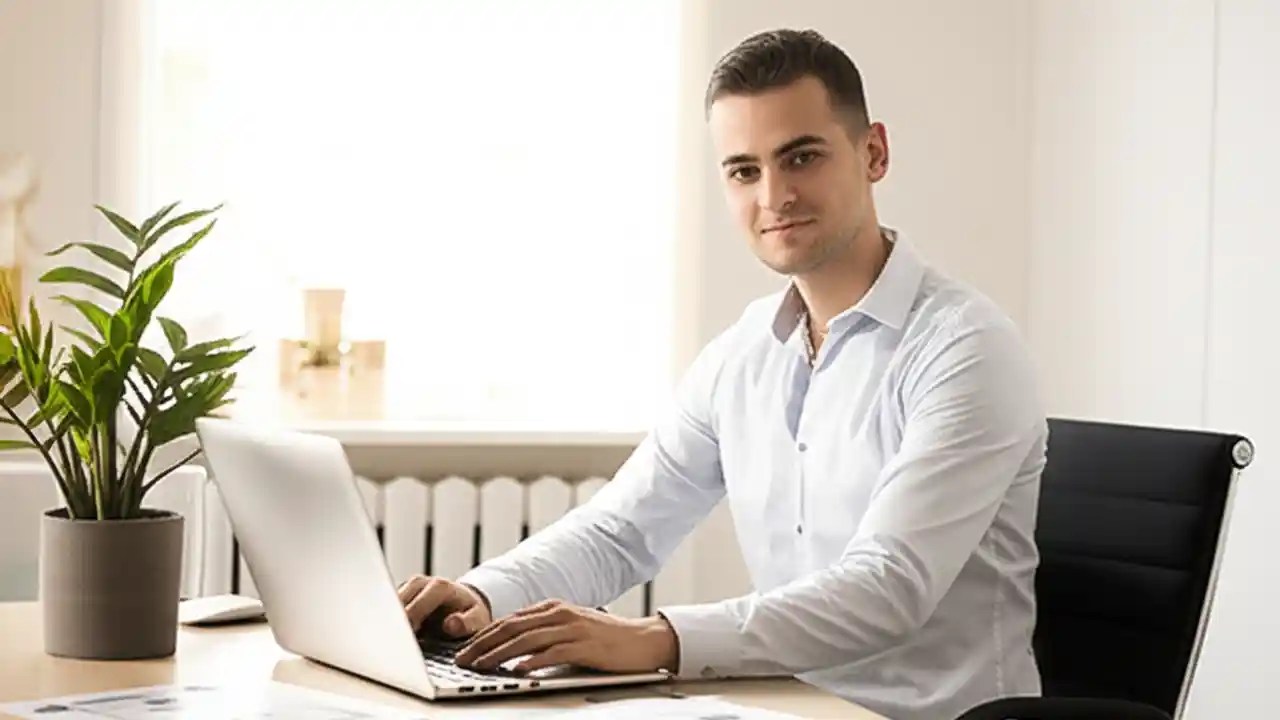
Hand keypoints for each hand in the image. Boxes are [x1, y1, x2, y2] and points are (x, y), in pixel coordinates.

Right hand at [397, 575, 492, 638]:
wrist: (465, 603)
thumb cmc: (471, 613)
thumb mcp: (478, 619)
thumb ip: (467, 623)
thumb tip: (451, 625)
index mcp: (441, 587)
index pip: (420, 601)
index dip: (411, 619)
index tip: (406, 637)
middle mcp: (422, 583)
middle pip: (399, 601)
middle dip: (395, 623)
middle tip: (392, 645)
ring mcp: (408, 588)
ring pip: (389, 605)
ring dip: (388, 623)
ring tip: (389, 644)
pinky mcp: (400, 596)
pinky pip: (388, 609)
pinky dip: (388, 623)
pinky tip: (388, 638)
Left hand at [454, 599, 678, 674]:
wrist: (642, 640)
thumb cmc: (605, 639)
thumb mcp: (570, 628)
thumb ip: (544, 632)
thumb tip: (512, 648)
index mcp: (552, 608)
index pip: (509, 620)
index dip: (484, 634)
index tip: (465, 649)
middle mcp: (559, 614)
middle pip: (512, 627)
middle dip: (483, 644)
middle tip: (463, 659)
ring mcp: (572, 628)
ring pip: (527, 639)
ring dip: (500, 654)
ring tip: (481, 665)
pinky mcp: (585, 645)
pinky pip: (554, 653)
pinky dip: (534, 661)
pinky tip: (519, 670)